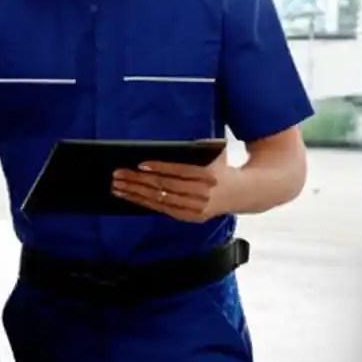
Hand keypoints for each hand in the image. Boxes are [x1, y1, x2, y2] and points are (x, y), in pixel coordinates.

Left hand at [111, 153, 236, 221]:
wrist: (244, 193)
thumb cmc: (222, 167)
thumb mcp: (215, 153)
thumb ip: (196, 148)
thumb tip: (167, 144)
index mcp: (209, 175)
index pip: (178, 171)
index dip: (158, 168)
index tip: (139, 164)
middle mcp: (202, 194)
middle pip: (165, 187)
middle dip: (138, 181)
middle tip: (117, 175)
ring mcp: (196, 208)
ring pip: (160, 200)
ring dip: (136, 194)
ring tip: (117, 187)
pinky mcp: (191, 217)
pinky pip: (163, 210)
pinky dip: (145, 203)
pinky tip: (130, 197)